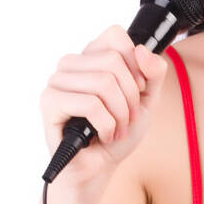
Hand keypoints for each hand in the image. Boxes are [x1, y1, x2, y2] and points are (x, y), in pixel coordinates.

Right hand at [39, 26, 169, 188]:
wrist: (98, 167)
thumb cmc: (118, 133)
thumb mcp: (147, 100)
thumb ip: (153, 73)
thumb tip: (142, 50)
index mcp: (91, 57)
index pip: (117, 36)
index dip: (135, 65)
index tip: (137, 90)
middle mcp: (71, 64)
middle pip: (114, 62)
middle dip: (131, 97)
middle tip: (128, 118)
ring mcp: (58, 81)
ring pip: (104, 83)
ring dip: (120, 114)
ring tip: (116, 129)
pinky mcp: (50, 102)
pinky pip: (91, 104)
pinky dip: (107, 125)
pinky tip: (103, 135)